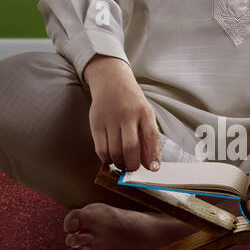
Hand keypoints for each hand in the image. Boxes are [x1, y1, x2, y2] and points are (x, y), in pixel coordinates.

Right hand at [83, 55, 160, 172]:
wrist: (111, 80)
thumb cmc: (131, 102)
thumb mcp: (145, 113)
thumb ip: (148, 137)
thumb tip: (149, 164)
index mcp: (144, 112)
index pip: (151, 137)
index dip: (153, 156)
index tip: (153, 169)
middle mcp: (127, 114)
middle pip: (130, 148)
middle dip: (133, 165)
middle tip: (132, 168)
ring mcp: (110, 118)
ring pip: (114, 151)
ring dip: (119, 163)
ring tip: (122, 163)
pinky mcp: (96, 122)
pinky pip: (100, 148)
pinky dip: (106, 158)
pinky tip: (110, 157)